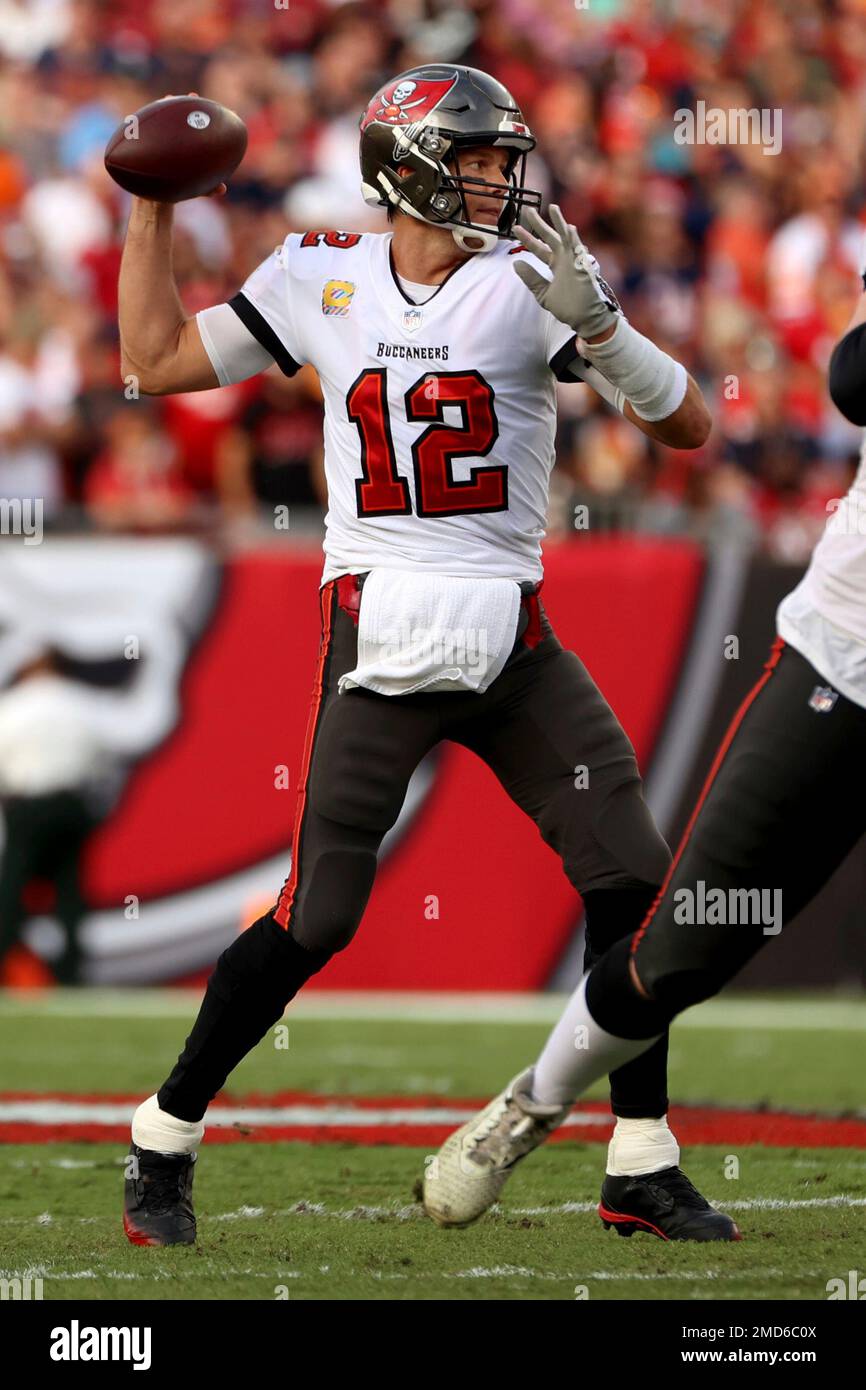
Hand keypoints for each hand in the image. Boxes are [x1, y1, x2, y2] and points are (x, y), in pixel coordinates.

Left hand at [513, 205, 620, 340]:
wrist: (584, 318)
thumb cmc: (567, 307)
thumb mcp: (543, 294)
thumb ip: (531, 279)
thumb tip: (516, 264)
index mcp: (555, 265)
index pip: (539, 248)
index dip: (527, 239)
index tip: (515, 229)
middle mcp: (564, 259)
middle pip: (549, 237)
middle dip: (539, 224)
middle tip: (528, 210)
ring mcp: (574, 261)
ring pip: (565, 237)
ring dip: (559, 222)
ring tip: (552, 207)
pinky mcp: (583, 268)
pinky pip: (579, 251)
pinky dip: (575, 240)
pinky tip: (569, 228)